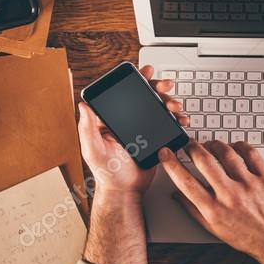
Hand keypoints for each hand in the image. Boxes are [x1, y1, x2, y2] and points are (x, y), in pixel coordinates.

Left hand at [78, 65, 188, 194]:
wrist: (126, 191)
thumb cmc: (107, 174)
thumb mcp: (93, 150)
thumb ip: (87, 128)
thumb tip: (83, 105)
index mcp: (111, 119)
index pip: (123, 94)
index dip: (135, 81)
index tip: (144, 72)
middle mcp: (128, 120)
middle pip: (145, 96)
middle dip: (158, 87)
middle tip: (165, 85)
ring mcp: (143, 127)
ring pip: (158, 107)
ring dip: (169, 101)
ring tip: (175, 105)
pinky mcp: (155, 137)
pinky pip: (167, 123)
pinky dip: (176, 118)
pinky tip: (180, 119)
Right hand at [158, 140, 263, 259]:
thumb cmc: (245, 236)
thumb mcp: (213, 228)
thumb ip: (192, 209)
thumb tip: (176, 194)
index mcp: (213, 210)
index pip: (186, 182)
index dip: (171, 164)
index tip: (165, 153)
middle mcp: (230, 196)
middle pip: (204, 161)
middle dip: (192, 147)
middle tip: (189, 144)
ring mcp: (249, 185)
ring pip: (226, 153)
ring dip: (214, 144)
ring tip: (210, 145)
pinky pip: (250, 153)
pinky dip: (239, 145)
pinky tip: (233, 147)